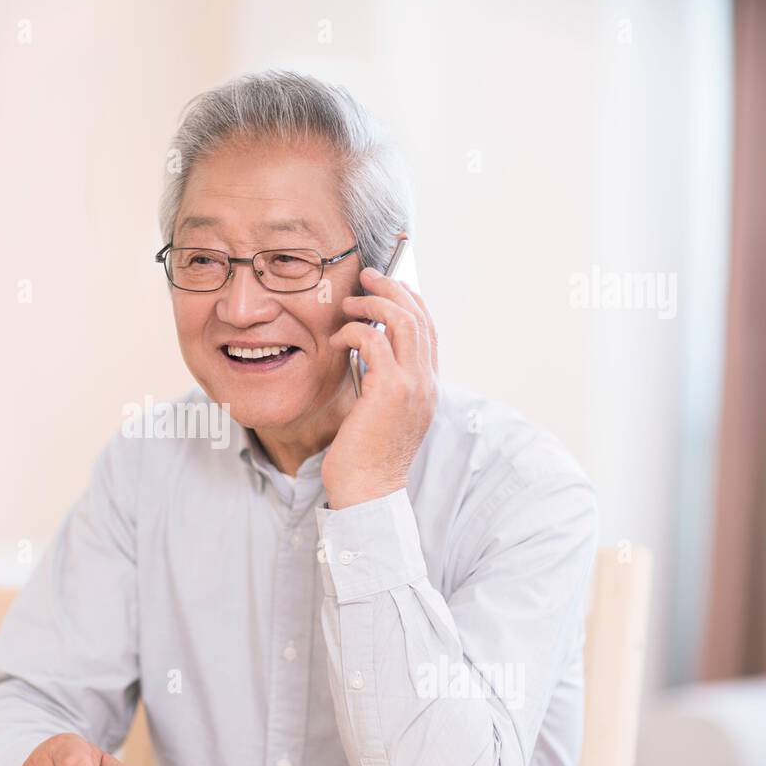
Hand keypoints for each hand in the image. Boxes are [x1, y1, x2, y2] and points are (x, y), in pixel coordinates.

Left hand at [323, 265, 438, 509]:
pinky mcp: (389, 390)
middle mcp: (426, 382)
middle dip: (393, 288)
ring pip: (403, 320)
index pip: (429, 329)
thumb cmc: (366, 456)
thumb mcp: (382, 413)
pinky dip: (353, 331)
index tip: (386, 286)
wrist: (368, 491)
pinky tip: (336, 340)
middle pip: (419, 316)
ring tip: (349, 302)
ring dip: (374, 302)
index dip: (411, 300)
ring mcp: (412, 385)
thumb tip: (365, 353)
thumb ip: (383, 382)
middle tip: (366, 275)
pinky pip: (373, 340)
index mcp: (428, 387)